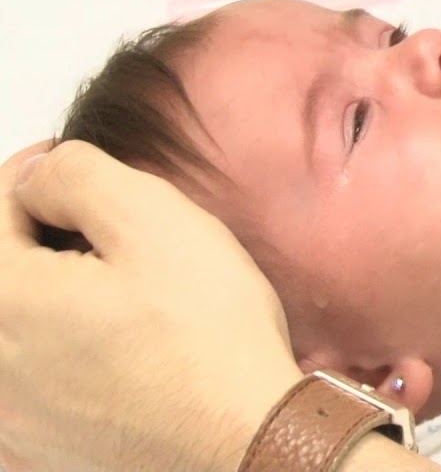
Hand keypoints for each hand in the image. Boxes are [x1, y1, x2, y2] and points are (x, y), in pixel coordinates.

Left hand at [0, 142, 302, 471]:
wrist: (246, 439)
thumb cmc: (209, 337)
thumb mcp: (155, 219)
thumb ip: (78, 175)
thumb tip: (42, 175)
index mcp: (6, 300)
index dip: (34, 177)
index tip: (71, 167)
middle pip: (5, 272)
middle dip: (43, 239)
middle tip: (106, 229)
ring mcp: (11, 418)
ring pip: (18, 328)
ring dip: (53, 296)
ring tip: (118, 293)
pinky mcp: (38, 450)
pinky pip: (30, 385)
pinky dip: (59, 356)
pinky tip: (114, 352)